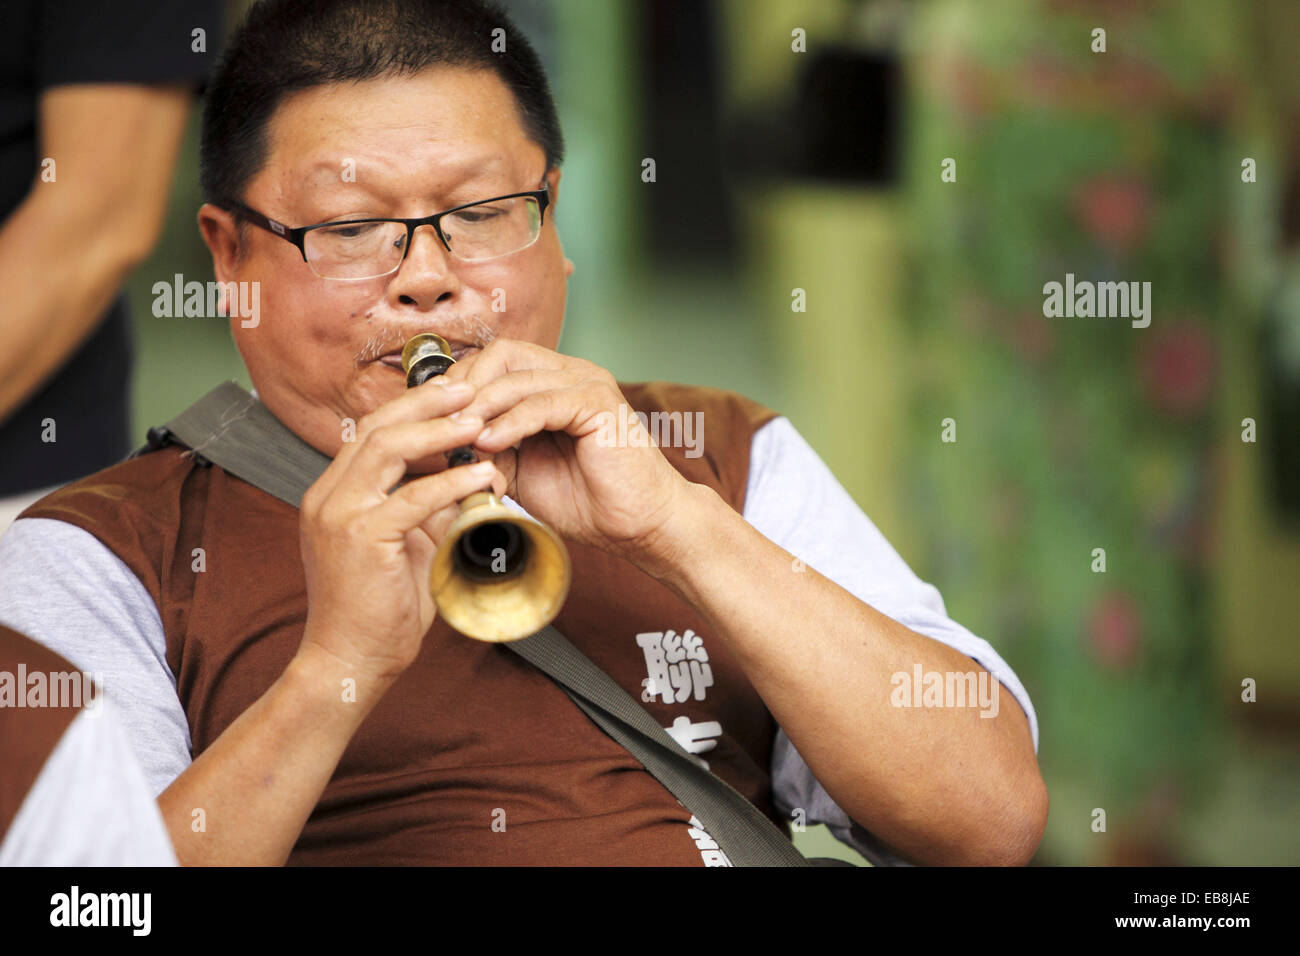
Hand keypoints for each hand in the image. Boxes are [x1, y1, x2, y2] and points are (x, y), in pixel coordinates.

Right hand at [297, 379, 508, 680]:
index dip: (413, 407)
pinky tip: (483, 475)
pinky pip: (412, 497)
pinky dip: (451, 481)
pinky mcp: (359, 538)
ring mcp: (338, 514)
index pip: (371, 432)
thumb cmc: (378, 610)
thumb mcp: (403, 546)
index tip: (453, 393)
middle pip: (376, 426)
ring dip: (438, 430)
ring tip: (479, 420)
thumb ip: (423, 511)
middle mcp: (327, 496)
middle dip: (426, 402)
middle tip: (469, 389)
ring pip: (387, 448)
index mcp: (332, 493)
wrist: (349, 661)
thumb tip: (463, 483)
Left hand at [443, 338, 692, 565]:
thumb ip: (488, 448)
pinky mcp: (599, 403)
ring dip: (481, 406)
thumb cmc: (587, 501)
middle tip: (437, 420)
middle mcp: (572, 374)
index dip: (459, 382)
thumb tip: (441, 442)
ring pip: (518, 377)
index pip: (495, 360)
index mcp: (554, 383)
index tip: (428, 415)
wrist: (637, 525)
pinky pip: (543, 402)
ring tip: (456, 435)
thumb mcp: (520, 470)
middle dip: (464, 386)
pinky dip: (511, 422)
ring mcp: (588, 383)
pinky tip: (489, 443)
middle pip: (502, 354)